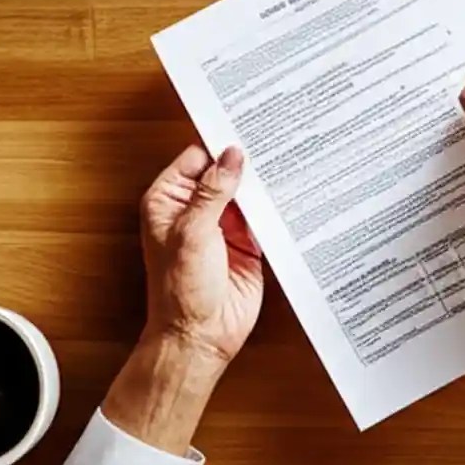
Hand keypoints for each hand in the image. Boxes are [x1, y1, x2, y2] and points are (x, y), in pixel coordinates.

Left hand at [101, 144, 263, 455]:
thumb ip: (214, 191)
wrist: (200, 337)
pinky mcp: (248, 245)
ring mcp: (223, 227)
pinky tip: (294, 194)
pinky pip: (265, 219)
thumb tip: (232, 155)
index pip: (197, 158)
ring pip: (248, 194)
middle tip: (276, 138)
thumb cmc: (181, 290)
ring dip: (265, 185)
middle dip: (247, 162)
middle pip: (225, 173)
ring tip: (291, 161)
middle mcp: (195, 210)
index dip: (220, 144)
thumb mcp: (192, 232)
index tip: (247, 128)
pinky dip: (277, 210)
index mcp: (169, 200)